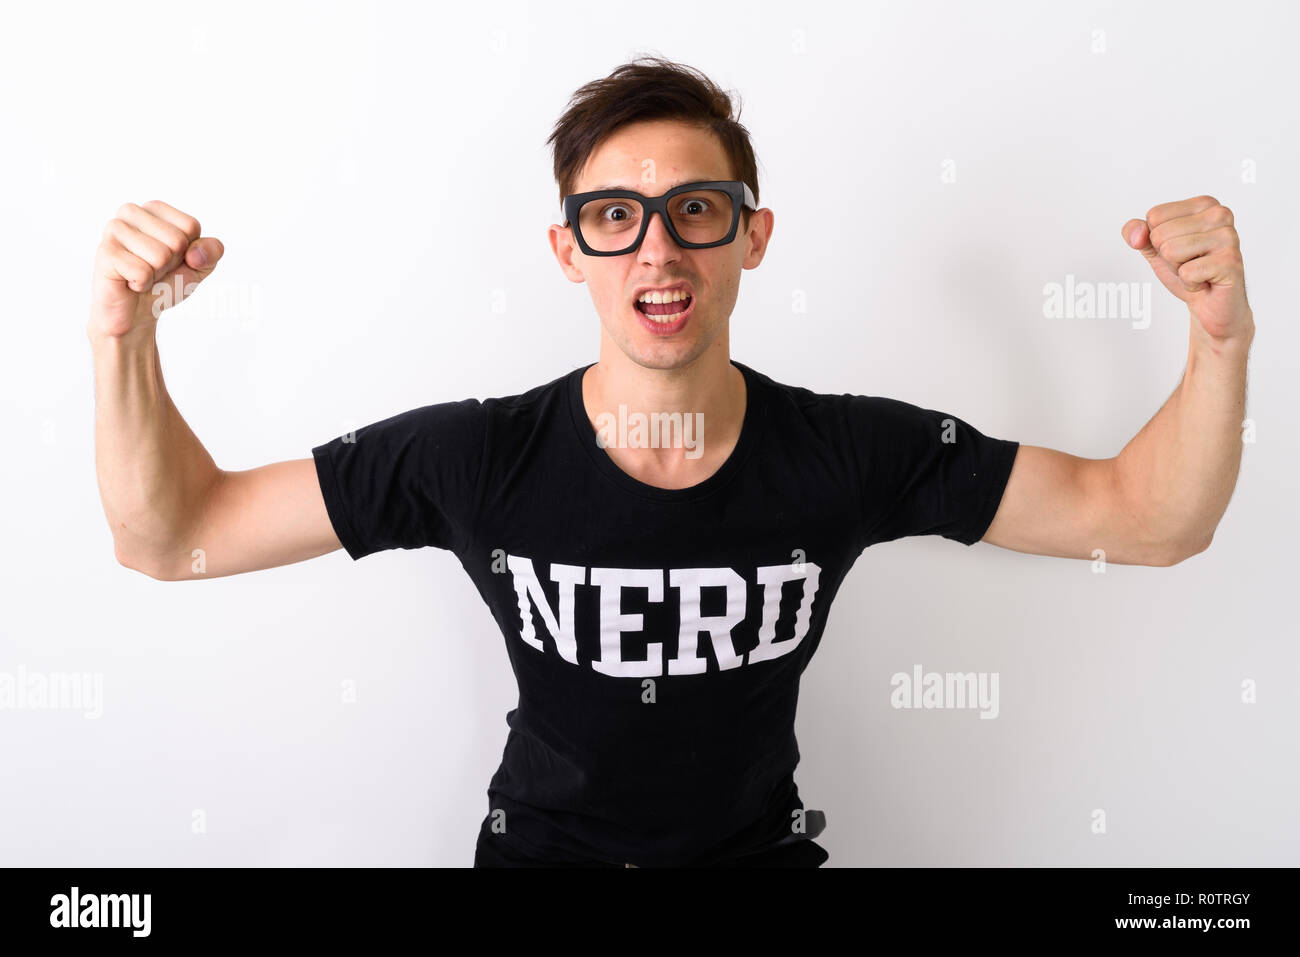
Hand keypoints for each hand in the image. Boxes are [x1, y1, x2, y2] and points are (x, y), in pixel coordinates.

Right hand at [89, 201, 223, 338]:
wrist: (137, 311)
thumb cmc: (165, 282)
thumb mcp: (200, 265)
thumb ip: (212, 251)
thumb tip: (194, 254)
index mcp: (154, 208)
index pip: (191, 226)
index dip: (188, 251)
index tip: (172, 259)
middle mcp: (130, 212)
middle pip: (177, 241)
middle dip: (172, 264)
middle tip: (154, 269)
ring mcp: (114, 230)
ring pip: (160, 256)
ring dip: (156, 274)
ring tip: (141, 274)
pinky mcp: (105, 252)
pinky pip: (142, 272)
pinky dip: (142, 284)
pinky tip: (129, 282)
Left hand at [1122, 195, 1252, 345]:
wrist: (1211, 302)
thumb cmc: (1188, 270)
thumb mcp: (1155, 248)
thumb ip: (1137, 233)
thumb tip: (1136, 232)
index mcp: (1204, 204)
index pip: (1154, 216)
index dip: (1158, 240)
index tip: (1180, 249)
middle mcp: (1220, 214)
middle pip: (1160, 234)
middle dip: (1168, 257)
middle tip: (1189, 263)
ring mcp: (1228, 237)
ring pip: (1171, 251)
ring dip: (1178, 270)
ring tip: (1197, 271)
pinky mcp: (1230, 262)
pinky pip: (1186, 273)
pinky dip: (1190, 284)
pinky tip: (1205, 281)